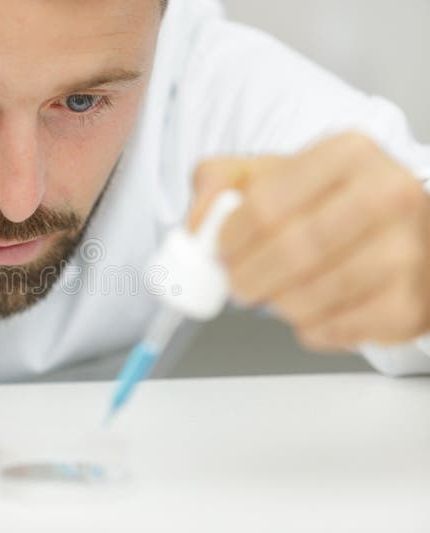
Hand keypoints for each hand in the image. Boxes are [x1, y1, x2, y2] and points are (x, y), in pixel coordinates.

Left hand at [189, 131, 429, 350]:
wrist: (409, 233)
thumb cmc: (334, 202)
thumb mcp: (274, 172)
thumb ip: (220, 182)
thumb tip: (197, 225)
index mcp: (349, 153)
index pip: (266, 202)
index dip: (230, 237)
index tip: (220, 250)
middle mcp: (389, 195)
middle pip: (290, 251)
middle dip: (246, 277)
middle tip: (237, 283)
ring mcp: (406, 252)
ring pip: (308, 297)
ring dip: (276, 303)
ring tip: (276, 292)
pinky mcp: (408, 305)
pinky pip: (332, 330)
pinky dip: (307, 328)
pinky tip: (312, 308)